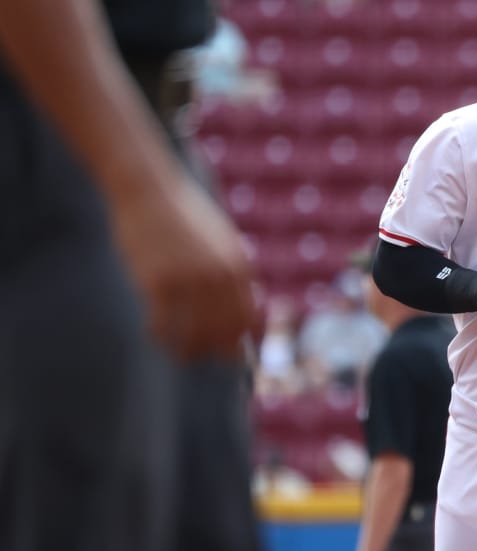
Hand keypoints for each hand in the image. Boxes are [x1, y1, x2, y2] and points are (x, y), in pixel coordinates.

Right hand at [108, 174, 256, 360]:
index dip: (249, 344)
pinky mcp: (159, 282)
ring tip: (180, 355)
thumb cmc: (184, 216)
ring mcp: (190, 280)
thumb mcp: (220, 240)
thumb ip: (232, 270)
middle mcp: (220, 276)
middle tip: (205, 360)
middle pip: (227, 333)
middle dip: (219, 353)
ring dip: (188, 351)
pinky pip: (163, 324)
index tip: (240, 360)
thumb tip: (242, 301)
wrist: (151, 190)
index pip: (252, 318)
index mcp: (240, 266)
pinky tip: (154, 336)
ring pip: (196, 336)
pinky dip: (160, 336)